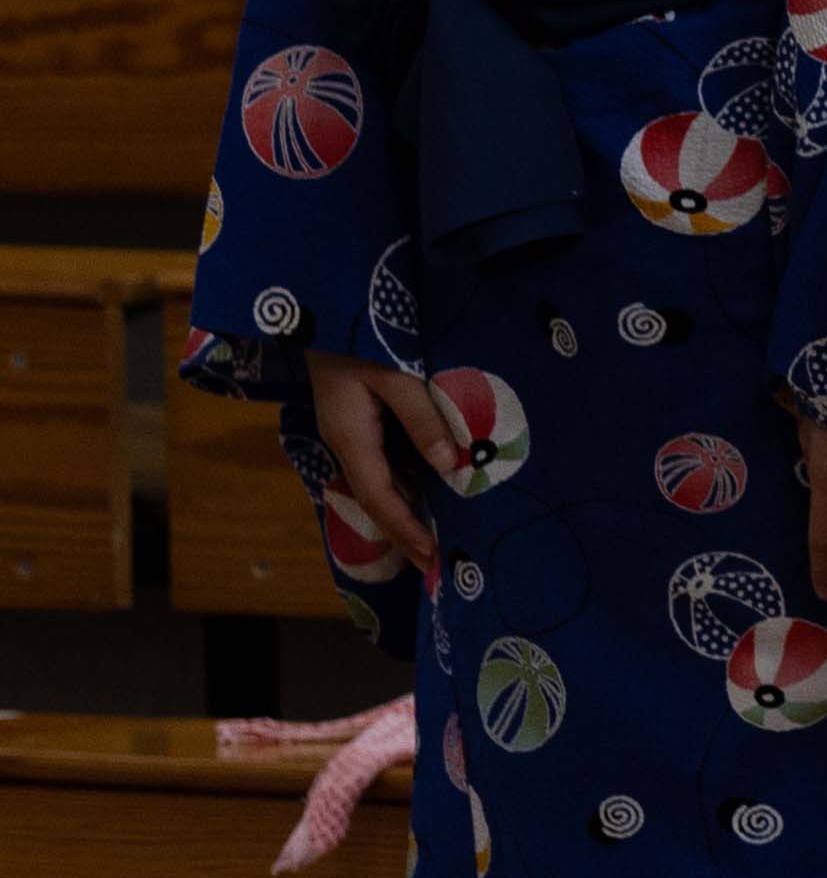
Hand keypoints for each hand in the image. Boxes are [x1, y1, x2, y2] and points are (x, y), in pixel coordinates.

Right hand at [300, 347, 458, 572]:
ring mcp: (350, 434)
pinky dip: (406, 486)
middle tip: (436, 566)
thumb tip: (450, 466)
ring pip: (380, 484)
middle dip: (405, 532)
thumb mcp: (398, 376)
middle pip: (377, 498)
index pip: (380, 497)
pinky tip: (429, 495)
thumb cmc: (362, 340)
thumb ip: (424, 419)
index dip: (406, 529)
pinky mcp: (360, 422)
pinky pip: (384, 464)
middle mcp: (346, 443)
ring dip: (406, 512)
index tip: (431, 558)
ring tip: (436, 541)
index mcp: (350, 437)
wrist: (326, 311)